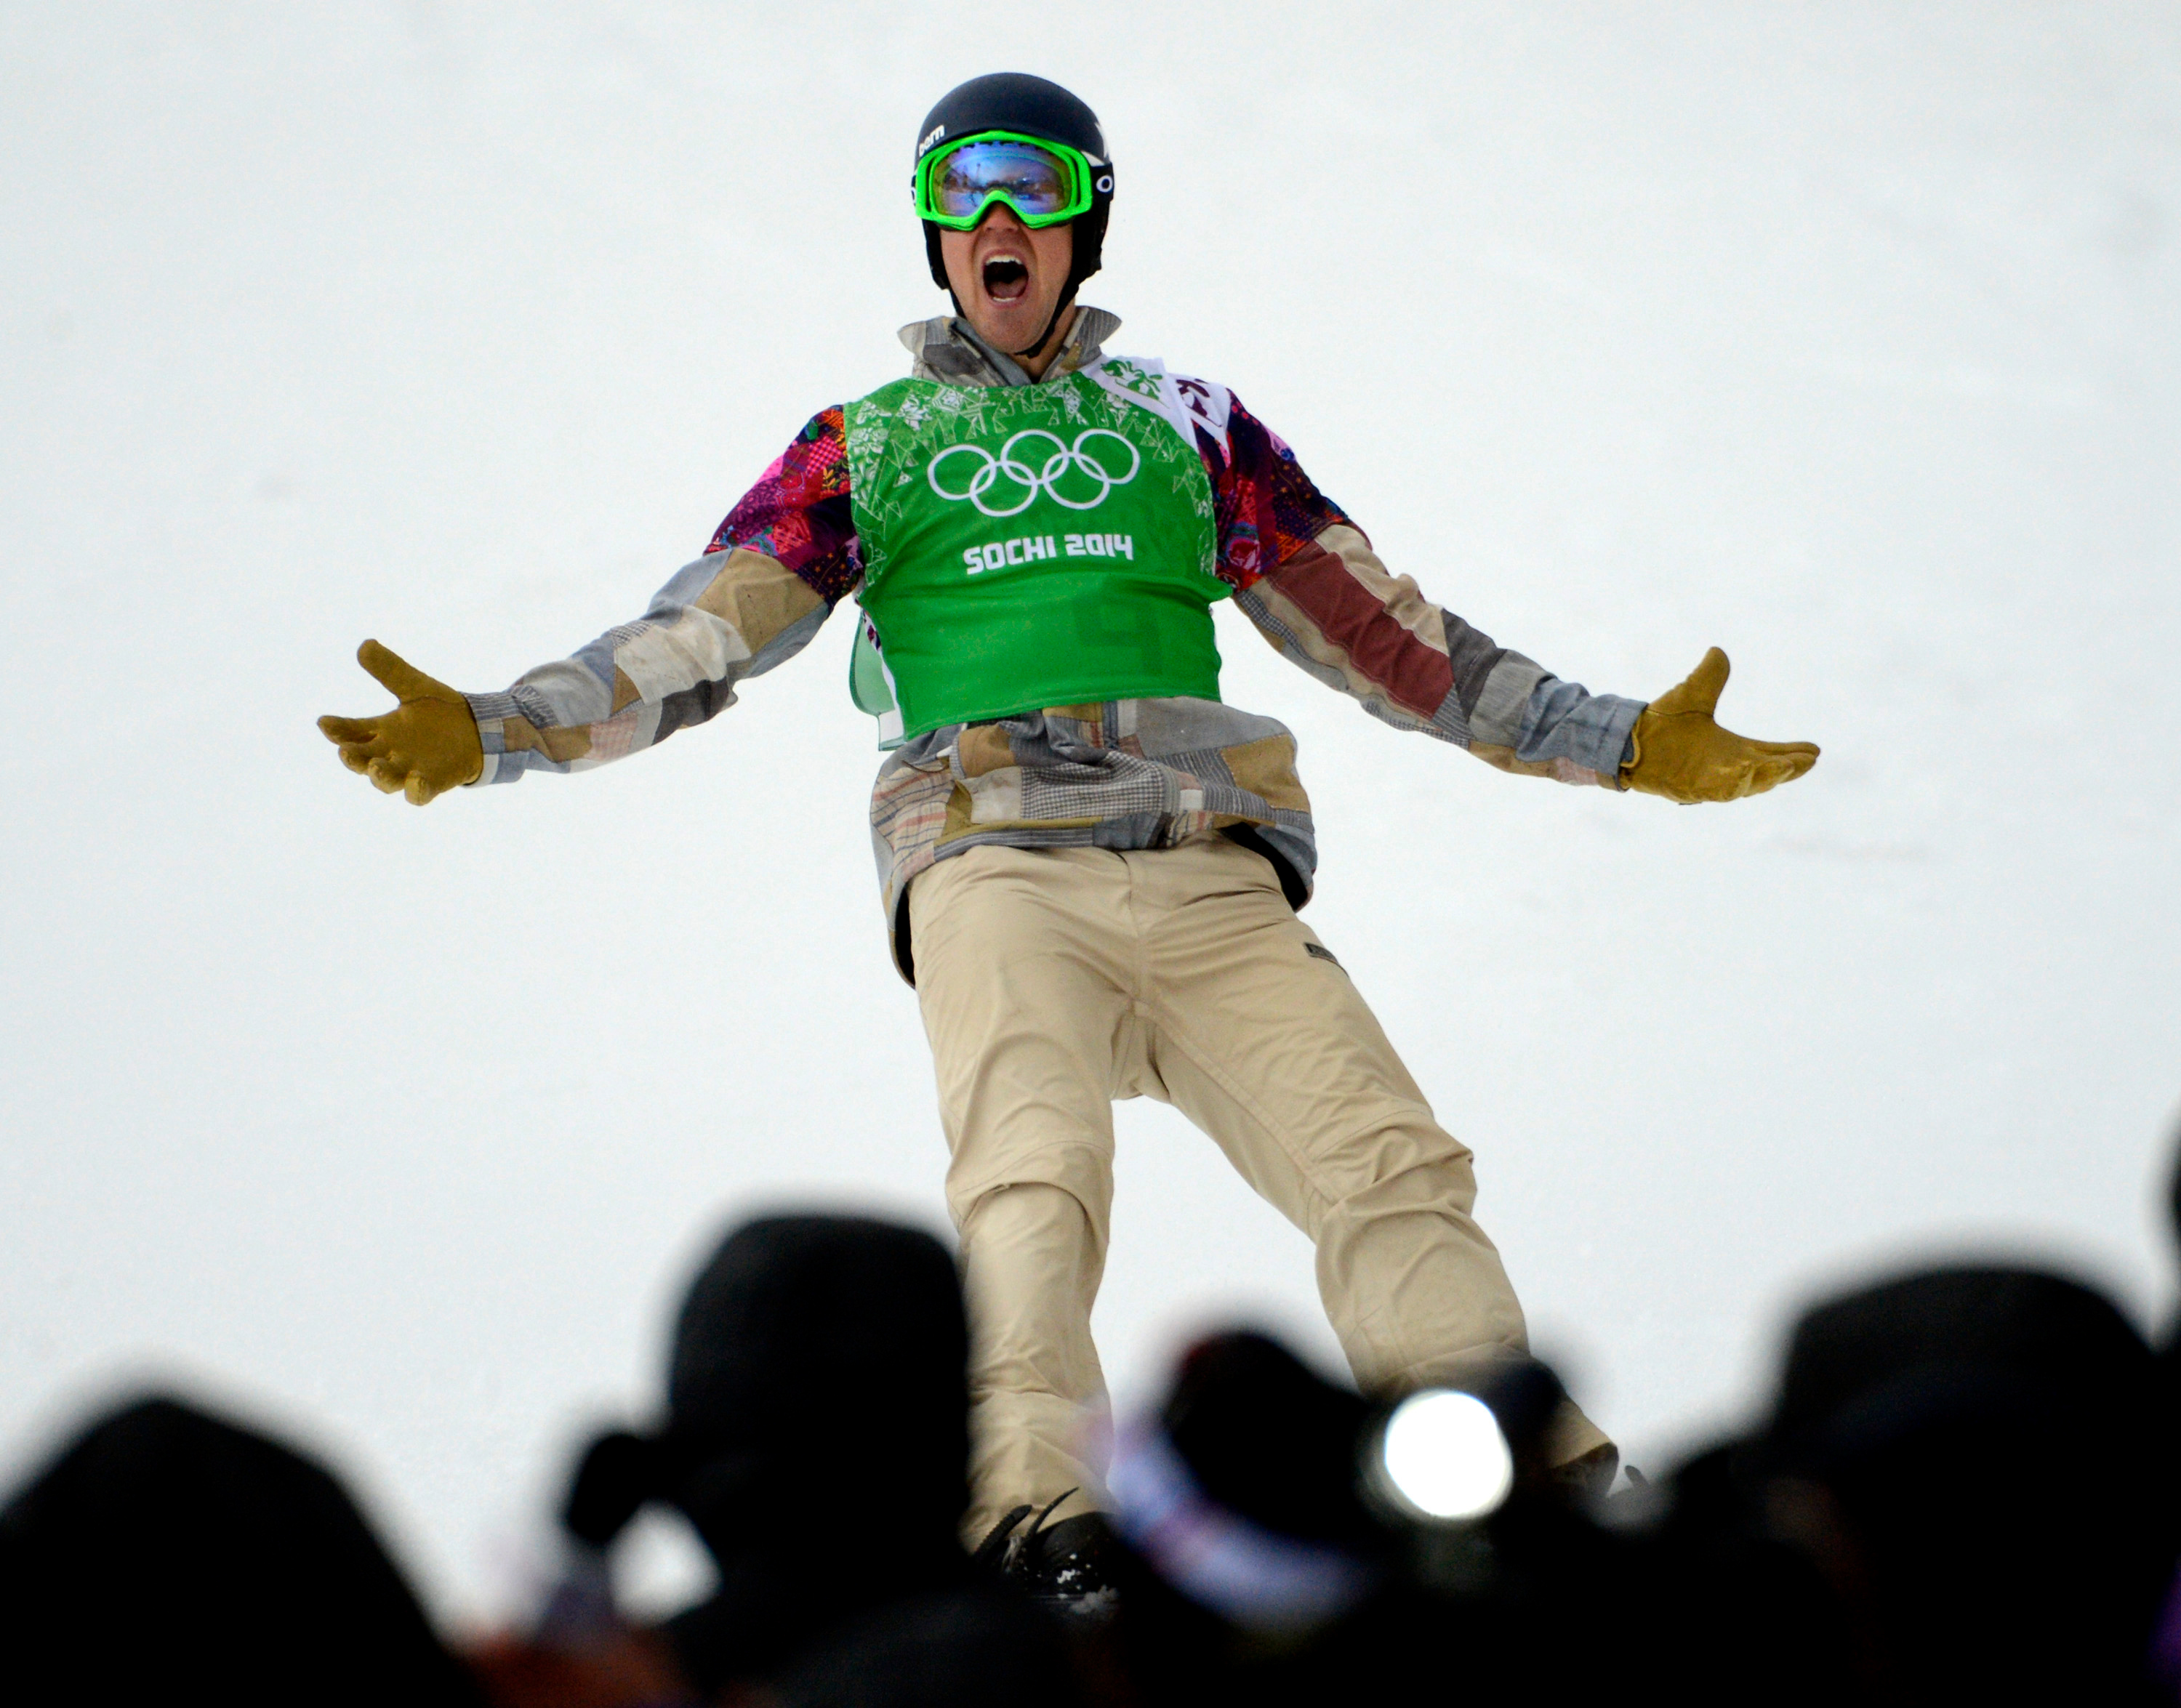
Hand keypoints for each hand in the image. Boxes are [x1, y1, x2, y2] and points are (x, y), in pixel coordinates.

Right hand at [317, 640, 483, 804]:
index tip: (325, 722)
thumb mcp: (414, 686)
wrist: (478, 727)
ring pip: (386, 780)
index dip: (337, 729)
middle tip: (345, 752)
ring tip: (375, 768)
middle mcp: (390, 753)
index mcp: (381, 730)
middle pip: (362, 759)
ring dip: (379, 777)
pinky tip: (416, 781)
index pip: (351, 731)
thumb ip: (390, 669)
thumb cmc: (441, 709)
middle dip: (352, 757)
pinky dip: (416, 791)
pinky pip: (419, 794)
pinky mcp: (432, 783)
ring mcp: (409, 770)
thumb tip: (365, 645)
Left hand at [1621, 647, 1816, 802]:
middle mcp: (1725, 770)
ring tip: (1785, 767)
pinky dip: (1734, 782)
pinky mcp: (1690, 788)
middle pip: (1765, 774)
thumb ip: (1710, 678)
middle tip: (1809, 761)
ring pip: (1745, 785)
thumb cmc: (1661, 722)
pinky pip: (1717, 790)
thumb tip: (1717, 652)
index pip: (1770, 754)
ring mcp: (1708, 782)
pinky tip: (1748, 771)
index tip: (1816, 751)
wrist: (1628, 738)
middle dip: (1786, 769)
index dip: (1792, 754)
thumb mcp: (1693, 696)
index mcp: (1732, 751)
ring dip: (1766, 777)